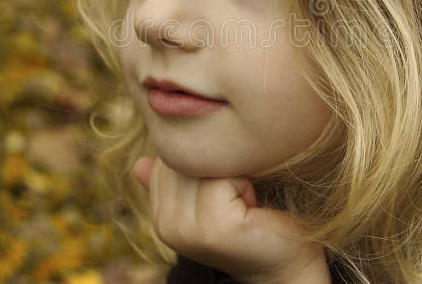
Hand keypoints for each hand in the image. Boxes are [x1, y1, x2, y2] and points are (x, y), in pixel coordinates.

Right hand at [132, 156, 331, 283]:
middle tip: (237, 196)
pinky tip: (251, 207)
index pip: (167, 158)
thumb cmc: (251, 222)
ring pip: (201, 166)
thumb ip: (176, 180)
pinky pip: (221, 179)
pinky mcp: (212, 228)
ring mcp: (186, 229)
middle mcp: (165, 225)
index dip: (201, 160)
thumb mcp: (208, 196)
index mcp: (159, 216)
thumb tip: (139, 162)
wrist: (282, 262)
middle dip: (217, 165)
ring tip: (243, 202)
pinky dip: (243, 183)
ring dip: (232, 173)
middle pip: (183, 159)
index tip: (223, 187)